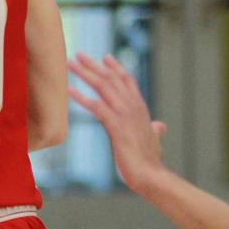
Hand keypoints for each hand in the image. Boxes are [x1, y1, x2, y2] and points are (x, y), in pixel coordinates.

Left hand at [69, 52, 168, 193]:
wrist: (150, 173)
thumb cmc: (149, 160)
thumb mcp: (153, 139)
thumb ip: (155, 129)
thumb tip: (159, 126)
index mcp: (140, 108)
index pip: (128, 81)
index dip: (116, 68)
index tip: (105, 57)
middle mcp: (133, 106)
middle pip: (112, 79)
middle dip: (94, 65)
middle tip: (78, 54)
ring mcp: (125, 115)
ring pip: (104, 87)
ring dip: (85, 74)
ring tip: (70, 64)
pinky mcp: (116, 126)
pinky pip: (97, 107)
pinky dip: (82, 97)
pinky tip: (69, 90)